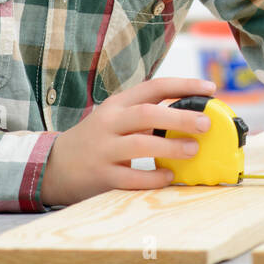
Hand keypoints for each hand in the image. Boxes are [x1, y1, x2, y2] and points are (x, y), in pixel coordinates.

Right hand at [40, 77, 217, 206]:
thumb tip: (194, 116)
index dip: (184, 85)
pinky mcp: (101, 176)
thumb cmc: (98, 139)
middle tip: (206, 123)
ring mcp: (104, 150)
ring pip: (140, 145)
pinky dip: (153, 178)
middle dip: (180, 118)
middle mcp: (109, 123)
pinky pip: (131, 178)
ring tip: (193, 150)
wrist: (53, 165)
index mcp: (118, 104)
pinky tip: (169, 177)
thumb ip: (147, 115)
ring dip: (170, 147)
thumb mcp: (116, 118)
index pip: (153, 87)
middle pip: (147, 113)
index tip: (210, 88)